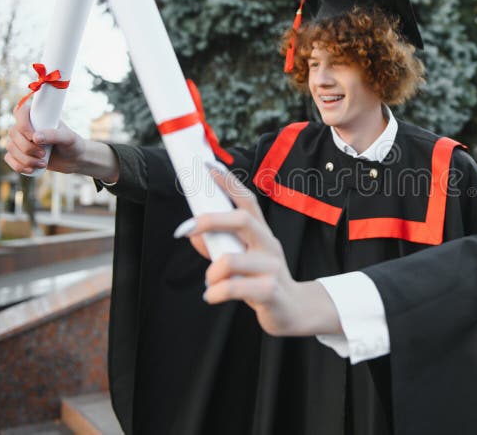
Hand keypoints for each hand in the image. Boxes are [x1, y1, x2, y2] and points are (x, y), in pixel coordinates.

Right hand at [4, 101, 85, 174]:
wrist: (74, 159)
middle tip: (43, 154)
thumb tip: (35, 138)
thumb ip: (54, 135)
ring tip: (43, 163)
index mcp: (37, 117)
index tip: (34, 137)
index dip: (23, 124)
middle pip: (13, 133)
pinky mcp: (19, 153)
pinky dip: (18, 166)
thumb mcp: (68, 138)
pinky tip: (31, 170)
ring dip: (25, 159)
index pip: (20, 111)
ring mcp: (21, 140)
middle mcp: (26, 126)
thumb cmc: (72, 144)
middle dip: (27, 147)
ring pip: (10, 147)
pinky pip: (9, 158)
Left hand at [190, 165, 341, 336]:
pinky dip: (214, 293)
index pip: (247, 200)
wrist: (294, 310)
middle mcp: (269, 244)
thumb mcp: (242, 260)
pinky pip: (233, 288)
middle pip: (243, 219)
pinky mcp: (270, 291)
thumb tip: (193, 235)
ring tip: (210, 282)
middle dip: (209, 220)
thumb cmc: (262, 280)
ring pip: (231, 260)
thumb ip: (219, 247)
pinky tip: (211, 296)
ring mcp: (272, 267)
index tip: (207, 166)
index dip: (228, 182)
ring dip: (211, 272)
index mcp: (262, 233)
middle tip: (183, 230)